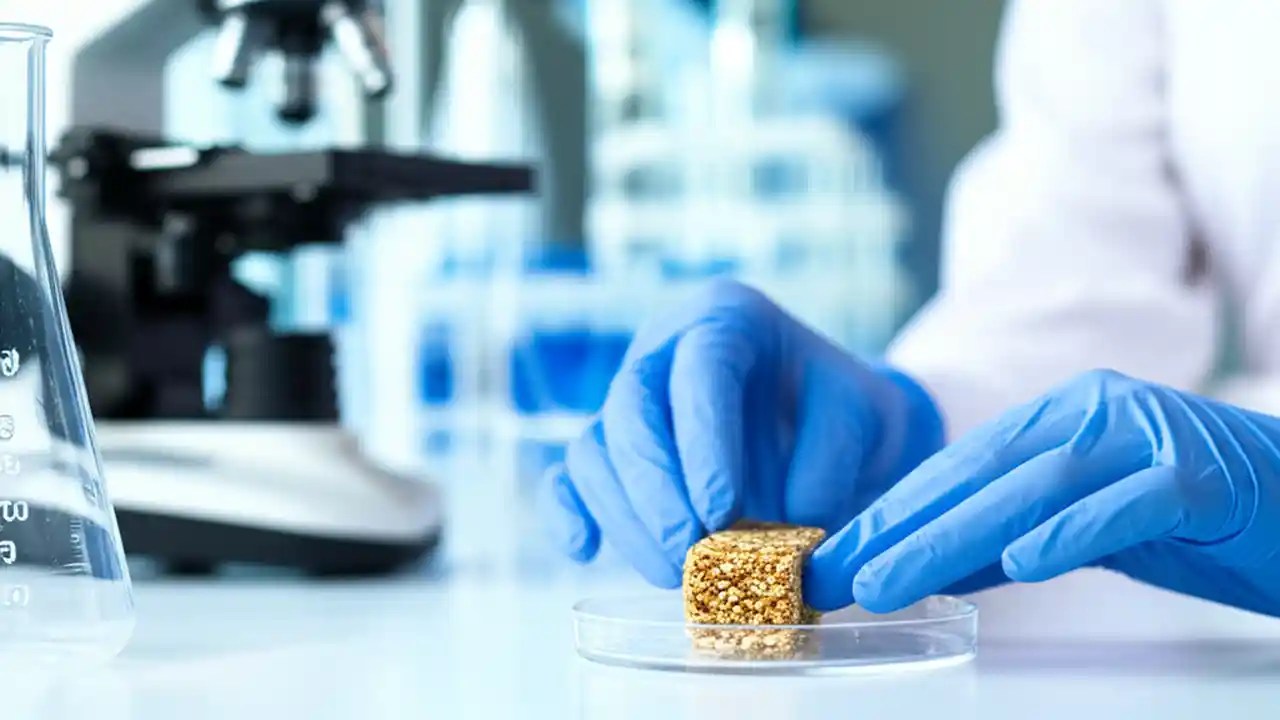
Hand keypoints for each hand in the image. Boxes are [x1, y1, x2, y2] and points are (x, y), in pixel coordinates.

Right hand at [539, 279, 944, 586]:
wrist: (821, 423)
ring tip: (672, 573)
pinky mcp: (609, 448)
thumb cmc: (839, 411)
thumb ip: (832, 459)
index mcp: (726, 320)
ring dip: (624, 516)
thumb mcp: (864, 418)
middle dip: (655, 488)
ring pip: (595, 448)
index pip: (701, 367)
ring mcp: (628, 399)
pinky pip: (569, 475)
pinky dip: (567, 512)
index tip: (721, 509)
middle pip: (632, 408)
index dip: (703, 439)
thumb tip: (789, 521)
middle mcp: (663, 350)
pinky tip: (586, 549)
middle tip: (689, 553)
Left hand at [806, 369, 1279, 615]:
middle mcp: (1094, 413)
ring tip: (892, 580)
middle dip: (901, 527)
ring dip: (955, 535)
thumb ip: (1016, 535)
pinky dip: (1074, 531)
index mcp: (1061, 419)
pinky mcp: (1202, 476)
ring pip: (1035, 486)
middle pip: (981, 473)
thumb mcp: (1088, 525)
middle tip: (839, 575)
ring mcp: (1148, 437)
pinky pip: (1128, 504)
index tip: (835, 559)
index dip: (892, 514)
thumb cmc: (1200, 518)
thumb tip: (936, 565)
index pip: (957, 469)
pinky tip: (1023, 564)